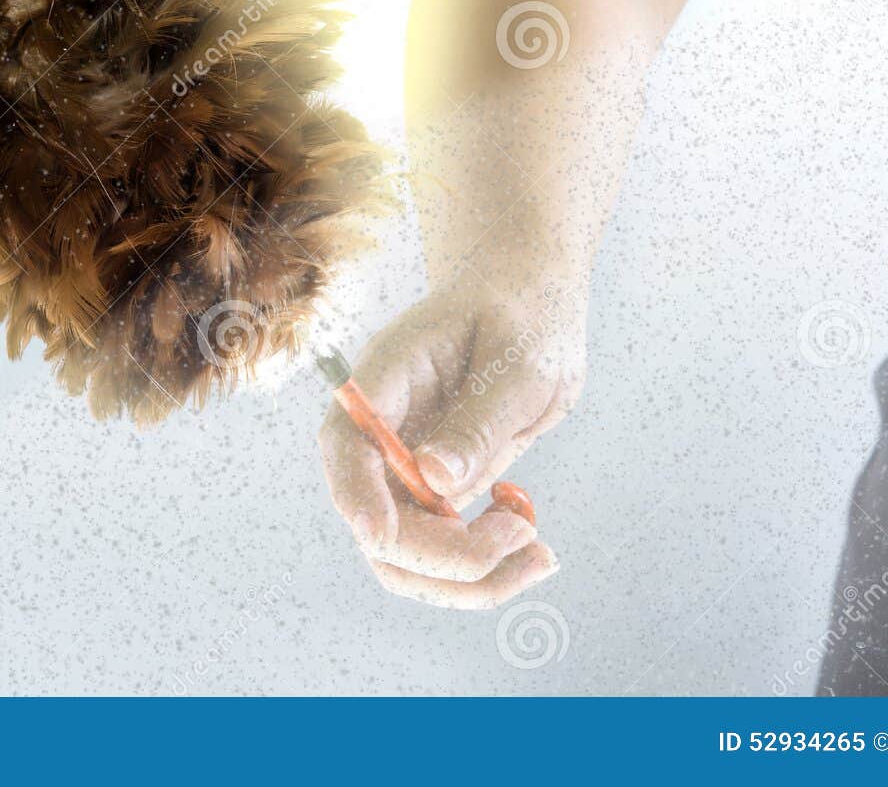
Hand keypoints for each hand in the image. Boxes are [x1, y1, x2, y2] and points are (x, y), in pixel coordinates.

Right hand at [318, 281, 585, 607]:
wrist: (529, 308)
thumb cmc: (525, 318)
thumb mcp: (521, 360)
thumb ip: (480, 418)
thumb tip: (436, 481)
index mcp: (387, 377)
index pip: (347, 444)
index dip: (355, 494)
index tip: (382, 534)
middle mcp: (382, 432)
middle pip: (373, 521)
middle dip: (442, 556)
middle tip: (523, 537)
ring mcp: (402, 469)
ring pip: (403, 557)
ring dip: (467, 580)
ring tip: (540, 556)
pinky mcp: (431, 495)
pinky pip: (440, 554)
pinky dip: (484, 569)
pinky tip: (532, 542)